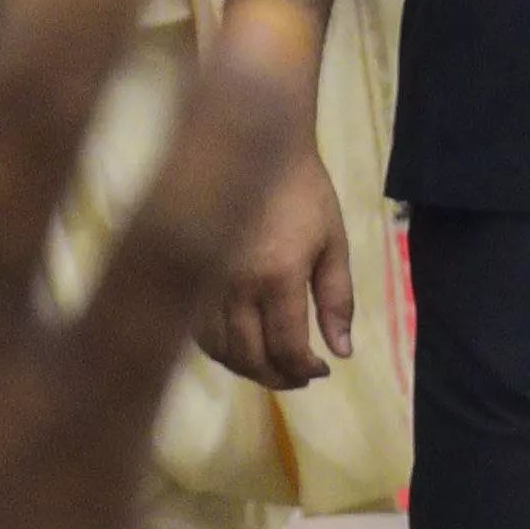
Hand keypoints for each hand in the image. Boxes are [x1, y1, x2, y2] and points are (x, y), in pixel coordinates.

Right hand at [198, 148, 353, 390]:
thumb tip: (341, 351)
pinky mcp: (188, 276)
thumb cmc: (303, 194)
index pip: (285, 347)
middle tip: (300, 378)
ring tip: (274, 367)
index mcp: (277, 277)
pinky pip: (196, 330)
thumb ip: (337, 300)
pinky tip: (240, 347)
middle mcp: (234, 286)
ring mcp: (205, 282)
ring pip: (218, 349)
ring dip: (247, 368)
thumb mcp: (334, 244)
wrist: (252, 150)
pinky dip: (218, 349)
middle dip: (277, 377)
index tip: (321, 370)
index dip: (303, 369)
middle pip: (249, 357)